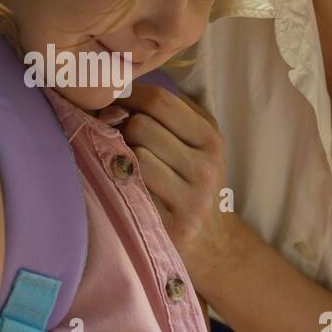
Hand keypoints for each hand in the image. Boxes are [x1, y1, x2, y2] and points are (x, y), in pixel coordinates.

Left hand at [119, 84, 238, 287]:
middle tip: (117, 139)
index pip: (159, 100)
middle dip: (121, 128)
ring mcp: (190, 199)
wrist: (214, 243)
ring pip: (135, 155)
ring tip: (124, 164)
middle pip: (141, 125)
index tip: (116, 105)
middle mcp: (205, 167)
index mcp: (211, 138)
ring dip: (121, 156)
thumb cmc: (194, 183)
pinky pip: (133, 189)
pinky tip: (126, 186)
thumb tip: (122, 89)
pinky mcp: (172, 225)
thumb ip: (171, 113)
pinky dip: (123, 182)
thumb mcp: (198, 144)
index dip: (129, 97)